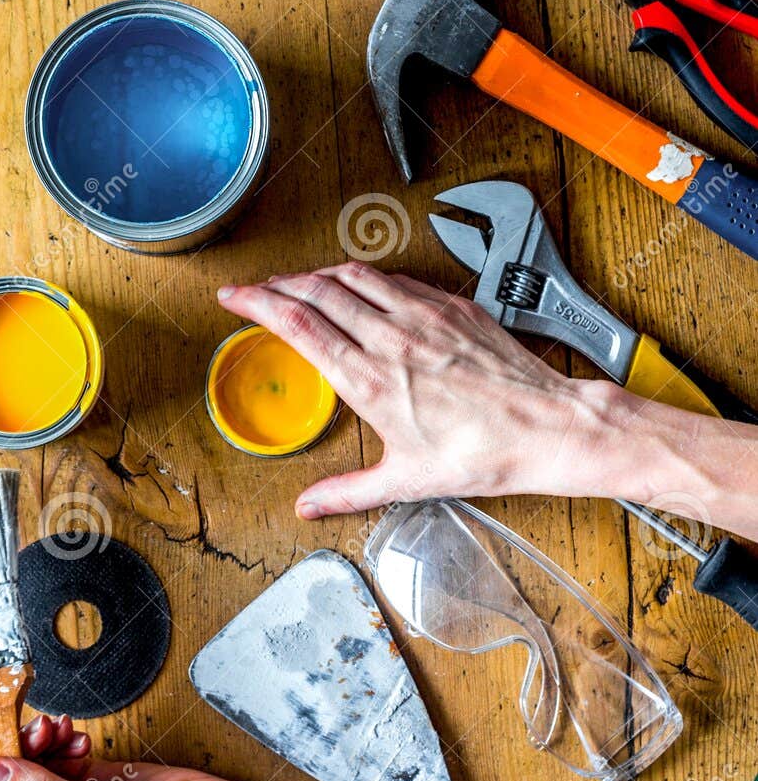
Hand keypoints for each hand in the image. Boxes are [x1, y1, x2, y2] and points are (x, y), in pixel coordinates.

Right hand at [218, 264, 613, 516]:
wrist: (547, 426)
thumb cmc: (483, 454)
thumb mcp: (406, 480)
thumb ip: (347, 491)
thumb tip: (308, 507)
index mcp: (368, 379)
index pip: (297, 323)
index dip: (256, 303)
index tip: (234, 297)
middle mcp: (390, 338)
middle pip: (316, 290)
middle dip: (277, 283)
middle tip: (257, 289)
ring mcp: (422, 315)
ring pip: (353, 274)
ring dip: (318, 273)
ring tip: (300, 281)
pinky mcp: (451, 305)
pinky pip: (395, 278)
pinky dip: (364, 277)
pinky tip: (361, 287)